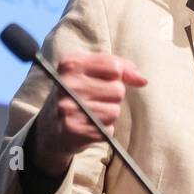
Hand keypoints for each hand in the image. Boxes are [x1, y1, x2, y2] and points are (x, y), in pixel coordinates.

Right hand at [31, 52, 147, 176]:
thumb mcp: (92, 72)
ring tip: (92, 113)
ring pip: (114, 111)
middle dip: (113, 97)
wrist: (50, 127)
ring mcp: (68, 107)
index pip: (115, 66)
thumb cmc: (78, 94)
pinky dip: (103, 129)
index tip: (109, 80)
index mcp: (71, 63)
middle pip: (118, 90)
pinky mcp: (73, 129)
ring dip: (109, 115)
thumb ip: (120, 67)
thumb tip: (142, 80)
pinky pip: (107, 129)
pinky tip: (89, 126)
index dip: (119, 76)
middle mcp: (67, 83)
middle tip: (95, 100)